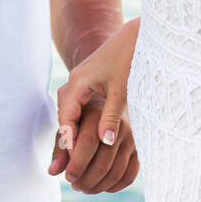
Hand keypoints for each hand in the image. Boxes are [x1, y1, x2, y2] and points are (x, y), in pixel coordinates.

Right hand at [48, 21, 140, 192]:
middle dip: (68, 139)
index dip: (69, 139)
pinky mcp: (89, 83)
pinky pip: (79, 107)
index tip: (74, 160)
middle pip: (65, 116)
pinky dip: (81, 123)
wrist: (135, 35)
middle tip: (72, 165)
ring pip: (71, 112)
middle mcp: (75, 82)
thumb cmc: (129, 60)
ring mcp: (81, 82)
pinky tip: (89, 140)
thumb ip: (112, 116)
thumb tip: (105, 144)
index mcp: (79, 82)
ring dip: (74, 132)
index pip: (67, 116)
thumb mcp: (122, 90)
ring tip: (78, 157)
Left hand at [49, 94, 138, 194]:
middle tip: (75, 185)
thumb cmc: (82, 111)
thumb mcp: (67, 122)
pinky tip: (103, 187)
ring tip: (85, 187)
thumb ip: (60, 146)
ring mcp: (132, 137)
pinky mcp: (138, 148)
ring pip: (116, 172)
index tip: (68, 177)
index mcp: (98, 113)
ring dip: (99, 186)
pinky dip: (116, 186)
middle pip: (103, 163)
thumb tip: (53, 171)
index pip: (87, 144)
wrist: (106, 94)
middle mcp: (119, 125)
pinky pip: (130, 174)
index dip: (76, 165)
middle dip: (86, 180)